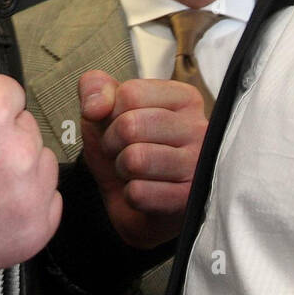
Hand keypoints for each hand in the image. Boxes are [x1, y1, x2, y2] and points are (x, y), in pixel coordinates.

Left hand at [77, 71, 207, 249]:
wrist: (138, 206)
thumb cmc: (126, 151)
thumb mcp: (105, 112)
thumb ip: (94, 89)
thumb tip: (95, 106)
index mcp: (183, 98)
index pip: (130, 94)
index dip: (110, 114)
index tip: (120, 125)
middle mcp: (199, 128)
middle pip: (130, 126)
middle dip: (112, 143)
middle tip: (123, 152)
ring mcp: (198, 165)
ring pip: (134, 159)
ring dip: (122, 169)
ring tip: (135, 171)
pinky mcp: (189, 199)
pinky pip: (138, 193)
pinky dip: (130, 195)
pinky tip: (146, 192)